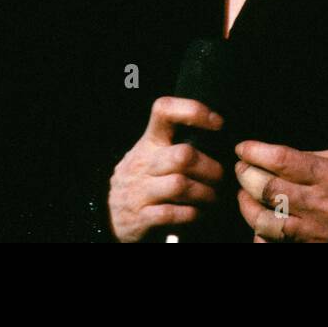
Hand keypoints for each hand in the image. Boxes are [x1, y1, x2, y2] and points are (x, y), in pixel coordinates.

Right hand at [107, 96, 226, 241]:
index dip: (193, 110)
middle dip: (210, 168)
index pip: (164, 111)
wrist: (107, 214)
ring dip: (205, 194)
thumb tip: (217, 136)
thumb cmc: (142, 179)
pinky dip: (190, 214)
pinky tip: (196, 213)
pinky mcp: (140, 216)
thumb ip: (175, 143)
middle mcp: (143, 161)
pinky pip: (171, 213)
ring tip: (212, 198)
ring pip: (180, 185)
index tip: (218, 122)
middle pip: (183, 155)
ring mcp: (140, 190)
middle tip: (219, 178)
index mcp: (149, 141)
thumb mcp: (151, 154)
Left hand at [234, 141, 327, 241]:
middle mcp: (324, 206)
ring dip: (247, 205)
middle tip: (241, 167)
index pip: (280, 160)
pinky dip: (262, 232)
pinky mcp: (316, 250)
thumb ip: (309, 158)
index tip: (243, 147)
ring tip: (245, 193)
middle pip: (267, 189)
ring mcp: (319, 233)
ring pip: (265, 221)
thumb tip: (272, 157)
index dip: (254, 152)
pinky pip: (277, 244)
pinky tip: (260, 220)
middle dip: (245, 174)